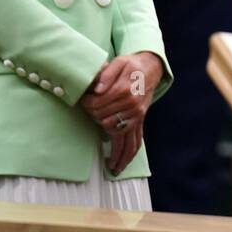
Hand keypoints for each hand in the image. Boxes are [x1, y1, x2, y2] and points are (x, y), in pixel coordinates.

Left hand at [80, 52, 164, 173]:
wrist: (149, 69)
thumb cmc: (131, 66)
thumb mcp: (119, 63)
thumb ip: (107, 74)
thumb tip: (97, 89)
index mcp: (124, 91)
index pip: (99, 103)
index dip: (87, 103)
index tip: (82, 101)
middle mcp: (132, 106)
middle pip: (105, 120)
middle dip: (94, 119)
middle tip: (87, 115)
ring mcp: (137, 115)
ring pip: (125, 139)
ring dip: (117, 154)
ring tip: (111, 168)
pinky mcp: (139, 120)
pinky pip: (136, 140)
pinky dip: (128, 154)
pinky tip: (120, 164)